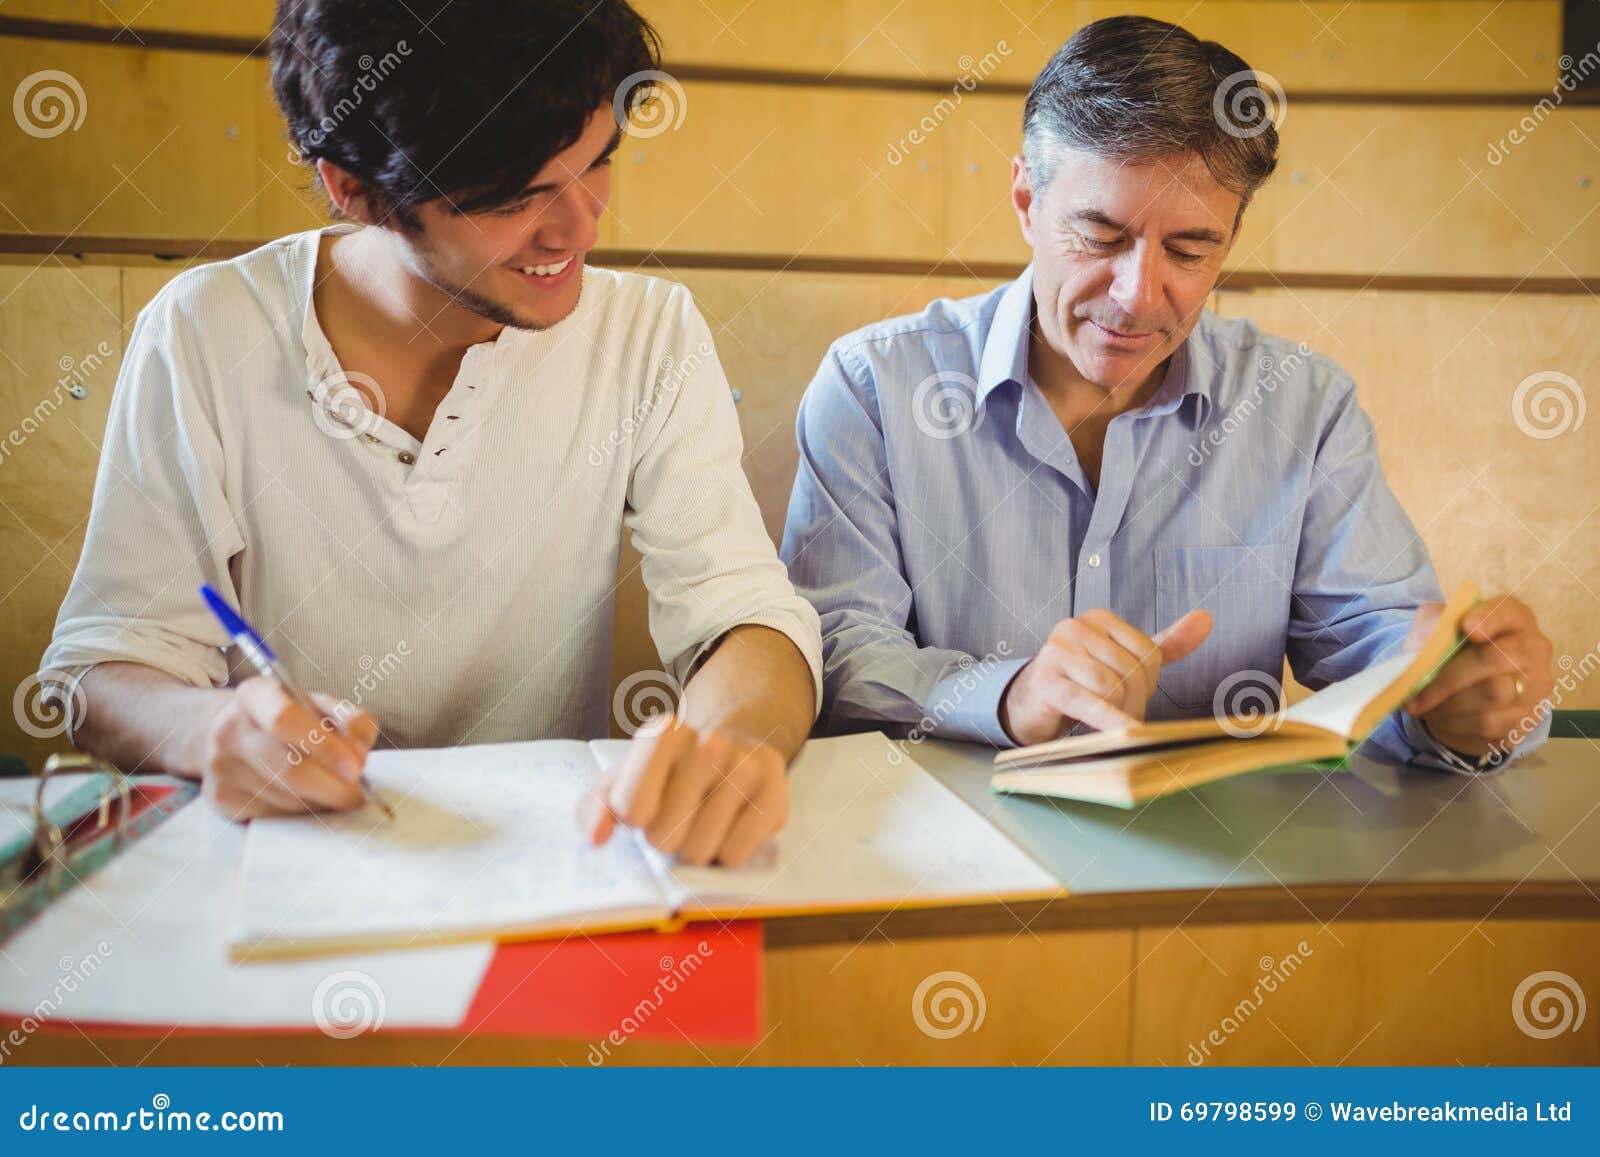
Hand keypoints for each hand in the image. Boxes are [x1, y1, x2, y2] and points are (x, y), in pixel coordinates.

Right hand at [200, 676, 378, 819]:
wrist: (231, 734)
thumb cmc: (287, 719)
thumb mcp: (320, 705)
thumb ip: (350, 720)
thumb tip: (359, 754)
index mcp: (255, 695)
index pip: (285, 719)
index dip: (325, 747)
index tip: (355, 766)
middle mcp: (229, 730)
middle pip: (288, 769)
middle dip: (333, 788)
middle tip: (356, 794)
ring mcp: (221, 767)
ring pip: (285, 798)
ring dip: (321, 801)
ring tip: (336, 793)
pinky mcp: (221, 798)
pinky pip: (273, 815)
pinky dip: (301, 812)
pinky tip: (308, 798)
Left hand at [579, 715, 787, 866]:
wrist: (735, 752)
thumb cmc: (669, 777)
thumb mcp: (624, 782)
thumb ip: (594, 809)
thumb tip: (597, 839)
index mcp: (663, 733)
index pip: (631, 810)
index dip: (637, 822)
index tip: (647, 807)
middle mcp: (708, 741)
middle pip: (665, 837)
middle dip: (667, 840)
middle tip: (679, 819)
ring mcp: (747, 766)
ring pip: (700, 849)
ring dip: (696, 850)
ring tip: (703, 824)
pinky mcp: (775, 793)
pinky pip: (735, 854)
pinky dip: (727, 854)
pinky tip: (730, 827)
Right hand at [1000, 608, 1212, 745]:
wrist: (1028, 704)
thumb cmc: (1081, 682)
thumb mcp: (1122, 660)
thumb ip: (1164, 645)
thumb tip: (1206, 619)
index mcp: (1098, 618)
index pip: (1149, 652)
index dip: (1149, 683)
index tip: (1131, 696)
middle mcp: (1074, 627)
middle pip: (1131, 671)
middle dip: (1133, 702)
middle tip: (1120, 717)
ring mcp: (1056, 653)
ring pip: (1113, 688)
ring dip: (1116, 715)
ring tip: (1104, 723)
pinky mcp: (1045, 682)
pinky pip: (1089, 702)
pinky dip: (1109, 721)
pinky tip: (1122, 734)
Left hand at [1403, 594, 1553, 758]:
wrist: (1464, 686)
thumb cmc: (1452, 647)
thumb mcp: (1437, 627)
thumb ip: (1431, 626)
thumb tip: (1424, 644)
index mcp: (1513, 617)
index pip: (1508, 611)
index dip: (1489, 618)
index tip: (1466, 627)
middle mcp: (1534, 648)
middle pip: (1496, 659)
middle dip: (1449, 678)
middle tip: (1415, 694)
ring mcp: (1536, 685)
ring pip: (1493, 696)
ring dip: (1449, 704)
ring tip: (1421, 706)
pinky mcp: (1528, 717)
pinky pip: (1491, 724)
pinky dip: (1456, 722)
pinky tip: (1439, 717)